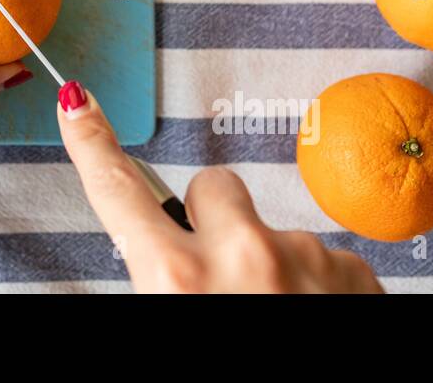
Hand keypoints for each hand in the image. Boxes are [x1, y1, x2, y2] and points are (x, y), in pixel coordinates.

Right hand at [56, 82, 382, 292]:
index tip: (76, 103)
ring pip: (274, 229)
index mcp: (179, 281)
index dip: (91, 142)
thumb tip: (158, 263)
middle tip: (218, 277)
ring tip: (276, 322)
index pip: (118, 192)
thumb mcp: (163, 329)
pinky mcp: (356, 276)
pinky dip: (317, 286)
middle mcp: (242, 258)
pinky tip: (311, 324)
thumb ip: (160, 286)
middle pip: (212, 187)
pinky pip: (324, 257)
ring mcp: (306, 262)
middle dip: (212, 217)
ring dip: (272, 264)